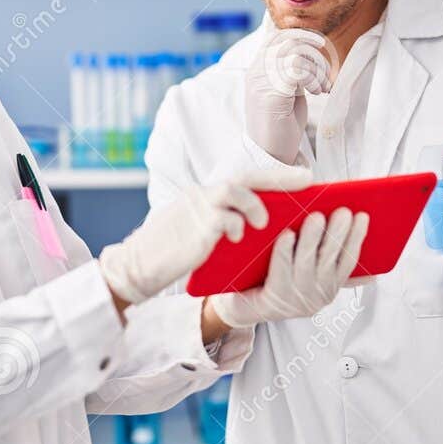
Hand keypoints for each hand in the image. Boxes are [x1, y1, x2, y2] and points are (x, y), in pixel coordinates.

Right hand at [98, 165, 312, 303]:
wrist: (136, 267)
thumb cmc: (172, 253)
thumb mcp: (199, 231)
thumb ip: (222, 221)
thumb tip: (262, 224)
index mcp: (205, 195)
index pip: (245, 178)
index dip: (276, 177)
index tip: (305, 178)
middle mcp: (201, 196)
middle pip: (245, 177)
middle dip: (279, 179)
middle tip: (306, 183)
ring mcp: (197, 210)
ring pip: (233, 189)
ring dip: (255, 203)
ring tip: (264, 223)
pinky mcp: (194, 229)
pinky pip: (222, 219)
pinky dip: (236, 225)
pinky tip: (240, 237)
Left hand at [208, 207, 369, 328]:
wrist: (240, 304)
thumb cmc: (274, 277)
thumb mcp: (305, 272)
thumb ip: (331, 265)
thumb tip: (367, 265)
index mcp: (328, 289)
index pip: (349, 261)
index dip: (356, 238)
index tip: (362, 215)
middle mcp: (315, 297)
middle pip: (330, 260)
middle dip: (338, 234)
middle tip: (342, 211)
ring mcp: (295, 301)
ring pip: (307, 264)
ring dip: (313, 239)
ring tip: (316, 216)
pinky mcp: (273, 302)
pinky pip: (281, 272)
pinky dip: (284, 252)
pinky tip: (286, 234)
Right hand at [244, 28, 334, 163]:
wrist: (272, 154)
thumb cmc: (282, 124)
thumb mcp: (287, 91)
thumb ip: (291, 70)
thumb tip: (306, 48)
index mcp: (257, 69)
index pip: (276, 36)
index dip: (300, 34)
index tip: (319, 43)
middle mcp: (255, 72)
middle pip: (287, 40)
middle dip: (314, 53)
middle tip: (325, 75)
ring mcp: (261, 81)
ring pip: (295, 52)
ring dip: (316, 69)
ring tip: (321, 89)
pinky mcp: (271, 92)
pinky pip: (298, 68)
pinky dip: (313, 78)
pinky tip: (317, 93)